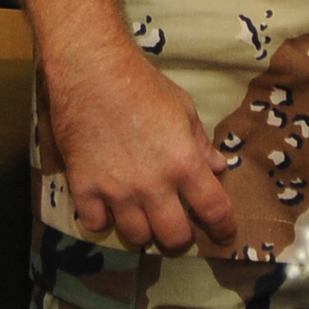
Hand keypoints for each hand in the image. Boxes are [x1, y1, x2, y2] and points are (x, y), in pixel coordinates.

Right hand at [47, 47, 235, 253]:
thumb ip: (200, 143)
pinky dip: (103, 219)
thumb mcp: (183, 108)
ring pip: (136, 237)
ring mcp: (117, 190)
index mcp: (184, 163)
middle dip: (180, 236)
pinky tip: (107, 206)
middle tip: (176, 223)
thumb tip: (218, 167)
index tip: (224, 234)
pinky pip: (96, 224)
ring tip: (141, 215)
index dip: (223, 228)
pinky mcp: (84, 187)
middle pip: (174, 237)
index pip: (214, 210)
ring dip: (143, 229)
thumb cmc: (142, 84)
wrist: (92, 71)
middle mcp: (153, 185)